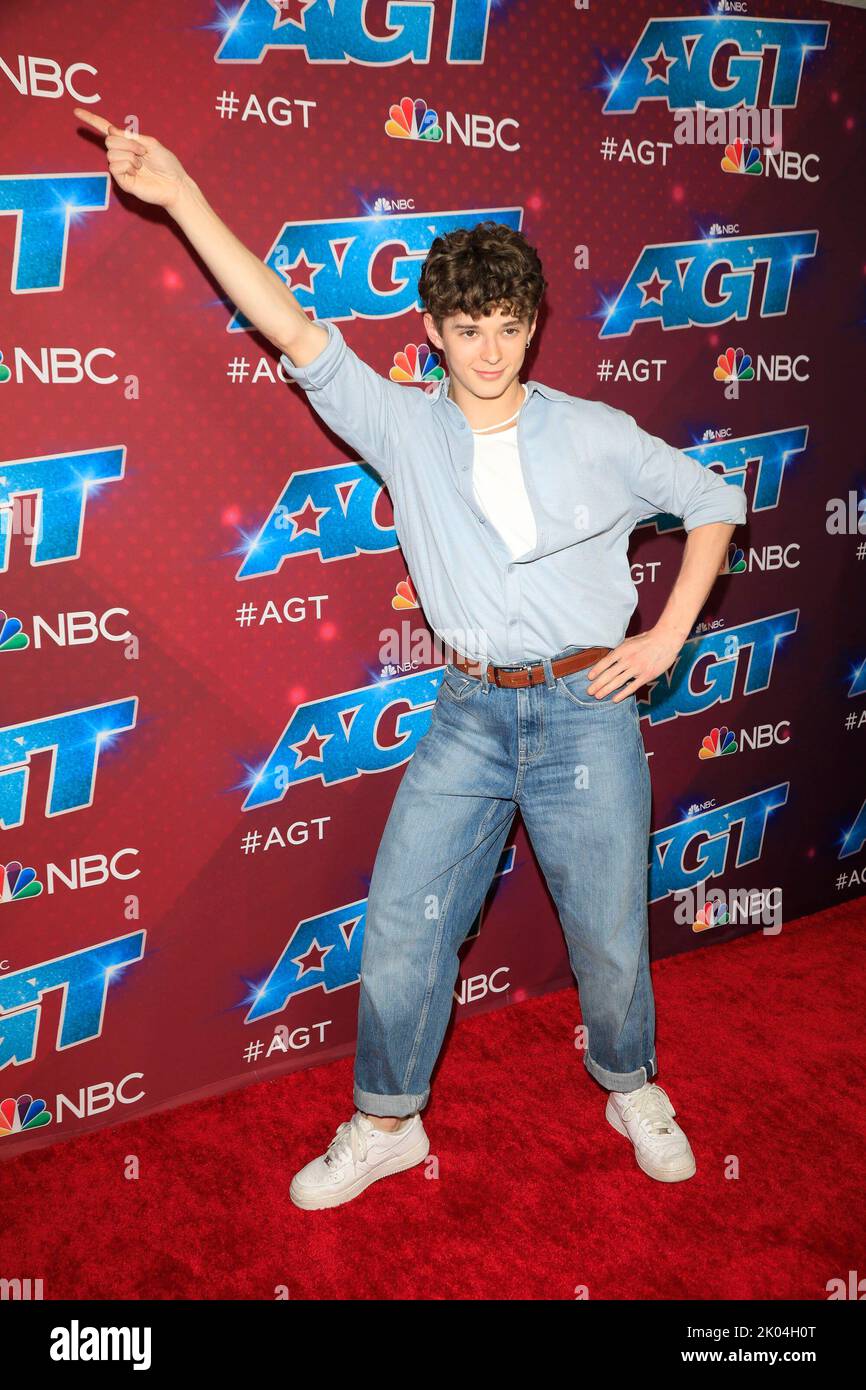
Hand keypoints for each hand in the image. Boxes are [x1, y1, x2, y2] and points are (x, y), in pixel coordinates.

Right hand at [74, 107, 189, 210]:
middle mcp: (121, 155)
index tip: (76, 112)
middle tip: (143, 152)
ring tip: (142, 164)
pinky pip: (114, 166)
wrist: (174, 183)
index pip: (105, 130)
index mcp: (128, 143)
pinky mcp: (121, 181)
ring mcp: (120, 168)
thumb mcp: (150, 142)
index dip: (91, 120)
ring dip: (129, 155)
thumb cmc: (166, 163)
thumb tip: (110, 130)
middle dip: (127, 143)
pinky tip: (137, 171)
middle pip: (109, 140)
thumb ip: (130, 136)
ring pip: (111, 153)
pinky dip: (127, 165)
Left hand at [585, 627, 685, 701]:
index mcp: (622, 650)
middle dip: (597, 684)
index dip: (596, 670)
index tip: (589, 678)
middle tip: (589, 691)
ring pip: (618, 682)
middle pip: (609, 674)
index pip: (605, 662)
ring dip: (606, 690)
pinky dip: (622, 694)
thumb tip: (608, 656)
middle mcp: (628, 660)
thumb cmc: (647, 639)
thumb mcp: (630, 641)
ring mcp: (637, 669)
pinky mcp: (646, 676)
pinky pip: (631, 687)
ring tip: (598, 696)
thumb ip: (620, 649)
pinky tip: (614, 699)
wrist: (666, 640)